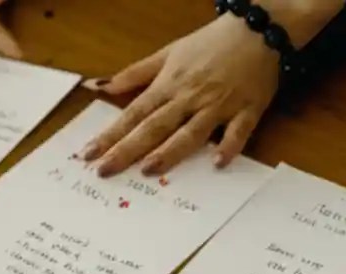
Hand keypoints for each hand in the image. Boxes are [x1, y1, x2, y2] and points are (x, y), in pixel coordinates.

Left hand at [82, 15, 279, 176]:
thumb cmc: (211, 43)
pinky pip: (238, 132)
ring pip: (190, 132)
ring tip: (148, 169)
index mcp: (169, 85)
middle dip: (127, 149)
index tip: (89, 154)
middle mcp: (190, 97)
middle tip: (105, 171)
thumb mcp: (168, 53)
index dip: (110, 134)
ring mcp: (218, 105)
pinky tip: (217, 163)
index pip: (134, 114)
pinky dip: (228, 146)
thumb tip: (102, 86)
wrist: (256, 29)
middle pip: (154, 126)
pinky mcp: (247, 110)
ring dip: (170, 150)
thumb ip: (136, 73)